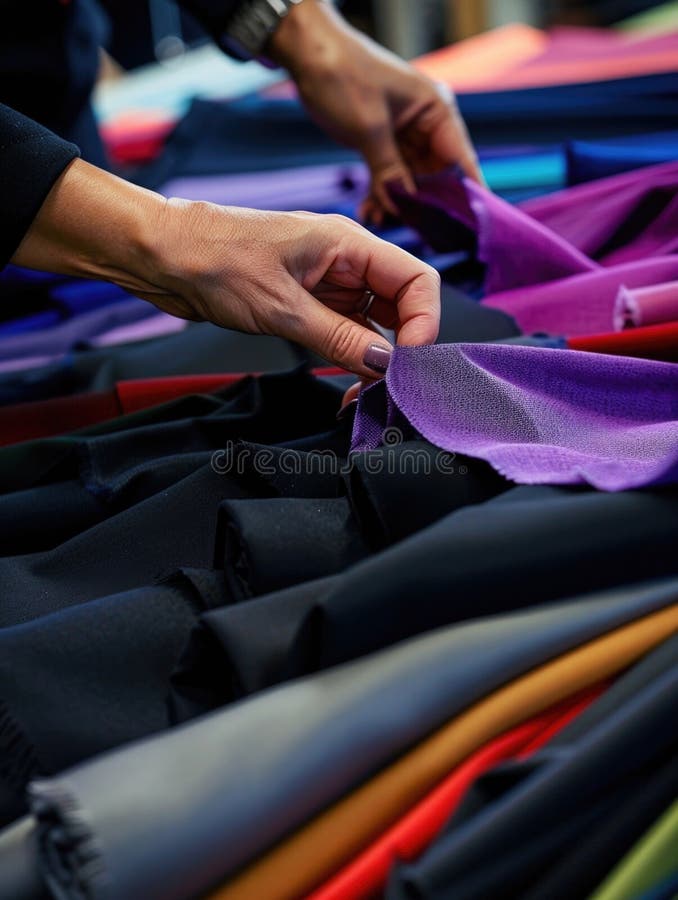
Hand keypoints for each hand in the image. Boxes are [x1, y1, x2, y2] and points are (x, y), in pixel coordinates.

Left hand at [12, 159, 439, 377]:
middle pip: (401, 306)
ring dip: (375, 361)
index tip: (406, 365)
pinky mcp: (308, 304)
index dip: (422, 325)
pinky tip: (347, 387)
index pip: (416, 281)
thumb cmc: (212, 259)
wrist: (162, 255)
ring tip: (365, 397)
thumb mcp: (281, 306)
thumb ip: (340, 338)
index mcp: (348, 244)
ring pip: (375, 325)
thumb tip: (386, 365)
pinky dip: (350, 361)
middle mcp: (345, 263)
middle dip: (402, 349)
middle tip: (389, 391)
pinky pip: (346, 334)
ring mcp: (327, 284)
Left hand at [269, 0, 481, 223]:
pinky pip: (389, 176)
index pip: (460, 159)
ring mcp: (404, 135)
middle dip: (420, 202)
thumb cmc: (344, 76)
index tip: (464, 226)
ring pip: (410, 180)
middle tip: (406, 226)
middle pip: (436, 176)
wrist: (308, 55)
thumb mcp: (369, 128)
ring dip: (395, 202)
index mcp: (436, 110)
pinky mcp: (382, 143)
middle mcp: (426, 124)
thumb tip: (407, 205)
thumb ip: (390, 171)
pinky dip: (380, 193)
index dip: (464, 194)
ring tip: (378, 219)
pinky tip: (368, 211)